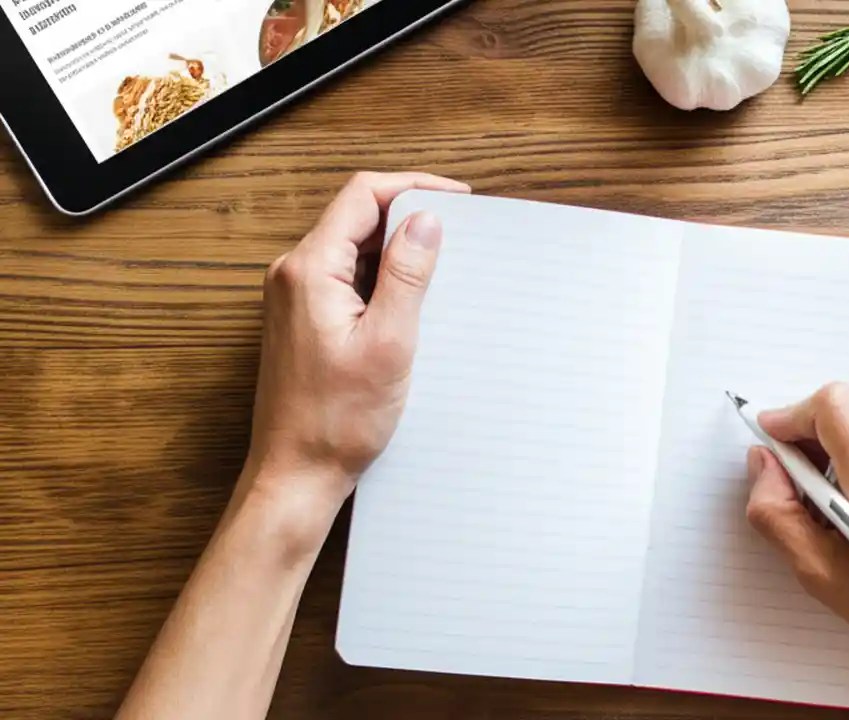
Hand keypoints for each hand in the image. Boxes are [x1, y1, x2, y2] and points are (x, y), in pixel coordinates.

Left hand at [242, 171, 468, 534]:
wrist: (296, 473)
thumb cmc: (336, 422)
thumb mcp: (388, 343)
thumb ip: (407, 276)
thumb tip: (427, 221)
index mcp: (309, 269)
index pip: (363, 196)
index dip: (414, 188)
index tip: (458, 199)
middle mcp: (294, 274)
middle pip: (357, 217)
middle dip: (409, 217)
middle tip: (460, 233)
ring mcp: (295, 297)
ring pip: (353, 248)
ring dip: (397, 251)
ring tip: (442, 269)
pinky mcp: (304, 319)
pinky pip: (346, 279)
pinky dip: (381, 279)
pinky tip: (412, 301)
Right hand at [744, 382, 848, 682]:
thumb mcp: (822, 576)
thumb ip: (778, 513)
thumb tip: (763, 462)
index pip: (834, 406)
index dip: (794, 416)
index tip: (775, 440)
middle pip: (848, 411)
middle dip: (813, 438)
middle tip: (804, 485)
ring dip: (841, 450)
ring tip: (840, 504)